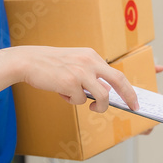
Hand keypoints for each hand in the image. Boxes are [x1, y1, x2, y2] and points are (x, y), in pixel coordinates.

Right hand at [16, 46, 138, 112]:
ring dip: (98, 107)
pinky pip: (79, 101)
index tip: (135, 100)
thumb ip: (90, 75)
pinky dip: (71, 101)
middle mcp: (89, 61)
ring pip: (101, 97)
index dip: (128, 87)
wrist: (28, 61)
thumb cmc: (50, 65)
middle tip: (133, 107)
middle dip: (129, 96)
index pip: (117, 73)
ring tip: (89, 107)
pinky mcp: (70, 82)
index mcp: (91, 56)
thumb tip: (105, 93)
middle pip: (118, 80)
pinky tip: (61, 92)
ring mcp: (80, 72)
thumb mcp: (74, 64)